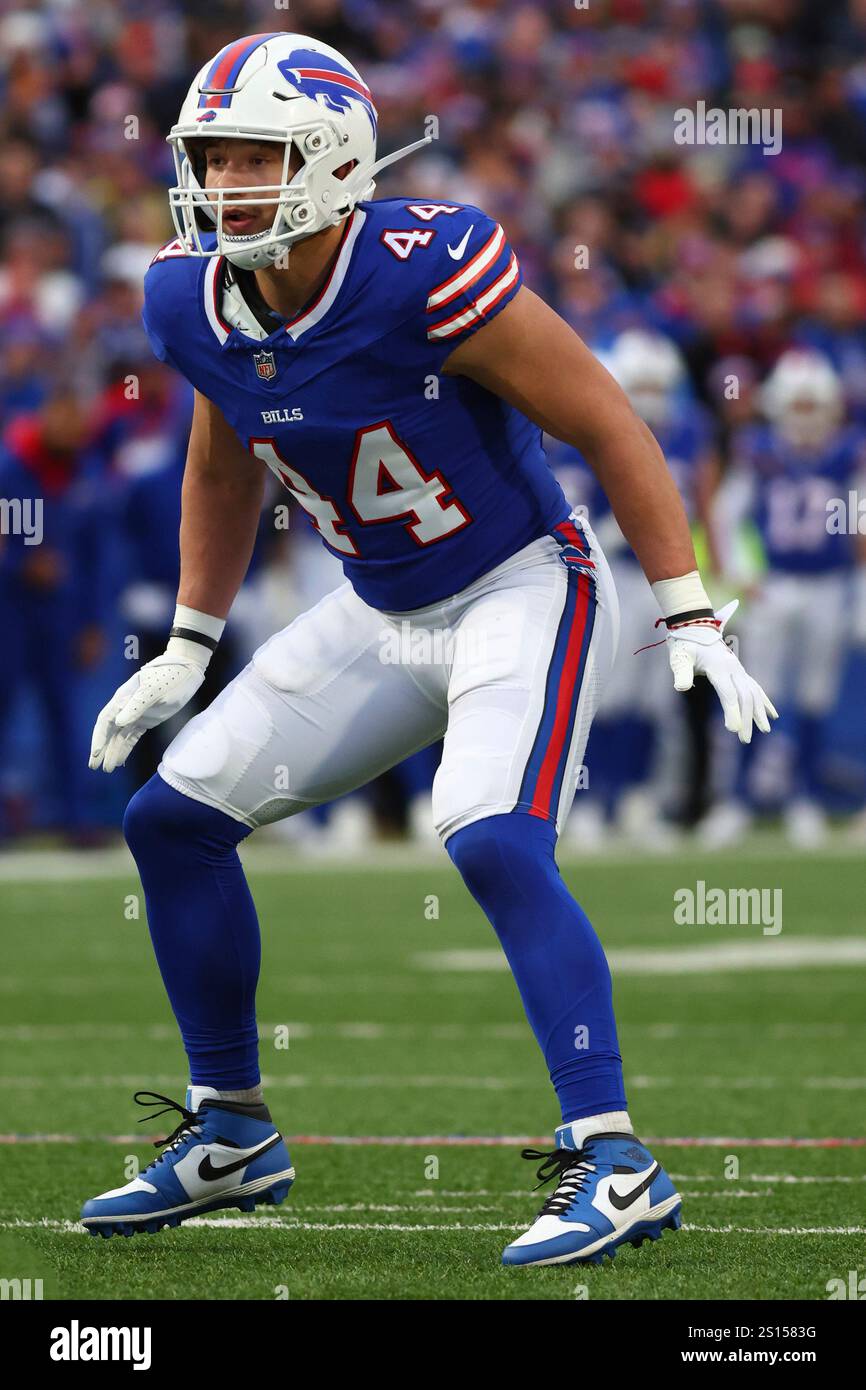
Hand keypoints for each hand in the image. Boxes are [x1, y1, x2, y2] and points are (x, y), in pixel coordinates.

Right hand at [89, 640, 207, 772]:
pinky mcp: (146, 721)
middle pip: (109, 731)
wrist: (186, 671)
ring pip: (119, 737)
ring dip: (112, 752)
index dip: (99, 737)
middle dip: (101, 749)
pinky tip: (120, 761)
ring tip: (107, 769)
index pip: (106, 721)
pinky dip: (125, 749)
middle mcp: (125, 707)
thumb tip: (119, 722)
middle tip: (94, 766)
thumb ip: (136, 705)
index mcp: (123, 698)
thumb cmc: (169, 676)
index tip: (96, 752)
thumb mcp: (153, 690)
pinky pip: (131, 737)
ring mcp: (136, 715)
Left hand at [666, 600, 777, 743]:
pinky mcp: (740, 672)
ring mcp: (739, 670)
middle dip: (745, 719)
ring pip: (753, 694)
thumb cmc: (684, 644)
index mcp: (718, 667)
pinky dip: (764, 702)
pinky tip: (772, 715)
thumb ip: (681, 672)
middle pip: (744, 697)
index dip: (731, 712)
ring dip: (757, 713)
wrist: (695, 626)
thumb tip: (681, 687)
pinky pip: (755, 688)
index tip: (732, 730)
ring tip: (764, 731)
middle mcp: (733, 669)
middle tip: (744, 739)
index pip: (728, 693)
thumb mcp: (679, 657)